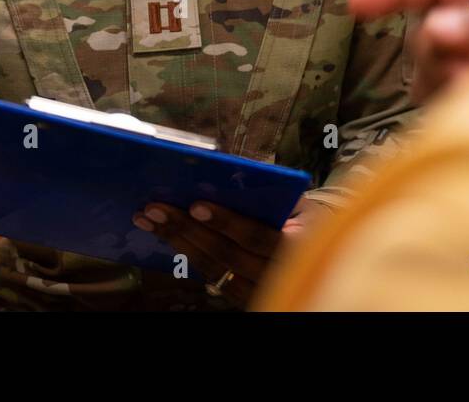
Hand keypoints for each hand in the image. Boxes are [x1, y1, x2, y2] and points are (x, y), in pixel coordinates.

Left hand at [133, 197, 323, 306]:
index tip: (196, 204)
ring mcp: (256, 290)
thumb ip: (267, 192)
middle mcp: (276, 274)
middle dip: (187, 230)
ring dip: (176, 242)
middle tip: (155, 208)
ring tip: (149, 218)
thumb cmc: (303, 215)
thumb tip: (222, 172)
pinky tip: (164, 235)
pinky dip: (185, 254)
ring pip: (211, 269)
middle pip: (225, 256)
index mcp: (297, 246)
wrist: (319, 250)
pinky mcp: (241, 295)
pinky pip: (209, 277)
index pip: (257, 237)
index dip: (225, 222)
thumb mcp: (296, 201)